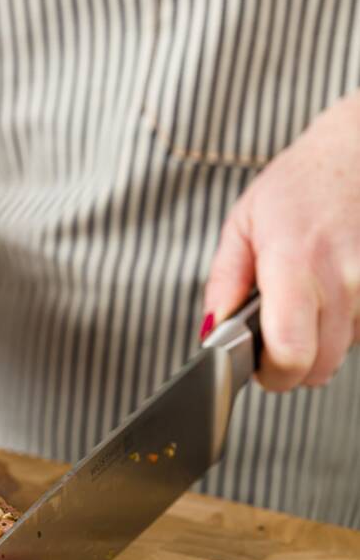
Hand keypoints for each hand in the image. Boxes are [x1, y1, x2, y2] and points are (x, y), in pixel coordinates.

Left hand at [203, 92, 359, 390]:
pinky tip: (334, 293)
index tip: (259, 366)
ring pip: (343, 353)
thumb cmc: (300, 185)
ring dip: (321, 341)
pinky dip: (347, 325)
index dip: (272, 373)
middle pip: (319, 368)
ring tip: (309, 297)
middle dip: (292, 365)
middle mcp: (343, 278)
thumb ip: (225, 283)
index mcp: (295, 263)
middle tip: (277, 338)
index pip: (290, 354)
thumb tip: (213, 332)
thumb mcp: (244, 224)